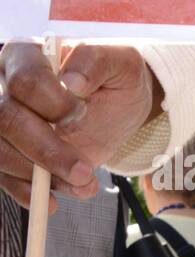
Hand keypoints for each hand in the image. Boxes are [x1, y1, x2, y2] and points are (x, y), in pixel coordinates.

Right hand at [0, 42, 158, 211]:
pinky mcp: (11, 149)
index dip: (52, 104)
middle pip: (4, 118)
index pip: (24, 80)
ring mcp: (4, 119)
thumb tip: (73, 81)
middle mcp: (4, 85)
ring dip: (38, 175)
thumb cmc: (116, 80)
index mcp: (26, 55)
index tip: (81, 116)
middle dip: (45, 150)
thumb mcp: (121, 63)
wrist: (118, 107)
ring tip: (81, 185)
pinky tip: (51, 200)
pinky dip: (25, 192)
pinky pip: (2, 173)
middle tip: (83, 170)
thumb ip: (96, 61)